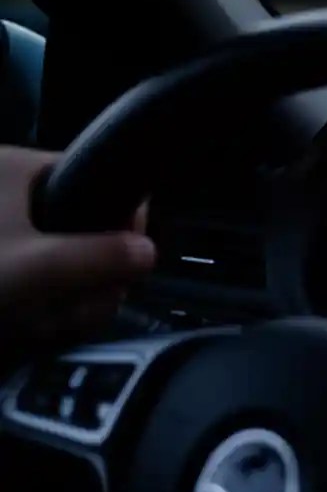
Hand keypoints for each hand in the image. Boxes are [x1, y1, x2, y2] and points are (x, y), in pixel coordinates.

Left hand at [0, 147, 154, 349]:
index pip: (97, 179)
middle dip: (88, 273)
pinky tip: (28, 323)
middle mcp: (3, 186)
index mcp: (17, 167)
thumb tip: (148, 253)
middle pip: (78, 225)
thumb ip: (98, 258)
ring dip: (60, 295)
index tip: (128, 261)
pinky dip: (32, 301)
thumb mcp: (32, 267)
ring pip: (53, 256)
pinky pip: (27, 275)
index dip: (122, 222)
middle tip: (81, 307)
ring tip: (46, 322)